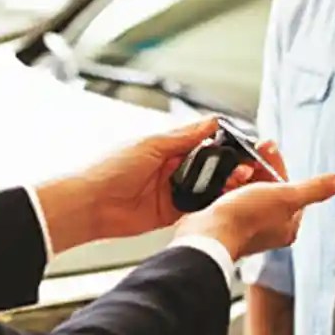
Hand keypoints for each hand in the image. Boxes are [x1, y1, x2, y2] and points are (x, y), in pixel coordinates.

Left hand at [37, 118, 257, 253]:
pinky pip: (196, 209)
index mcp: (167, 146)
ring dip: (223, 187)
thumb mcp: (151, 144)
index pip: (205, 142)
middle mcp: (172, 168)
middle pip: (210, 167)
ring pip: (206, 188)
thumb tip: (213, 121)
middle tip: (246, 170)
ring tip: (239, 186)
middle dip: (229, 168)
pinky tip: (223, 204)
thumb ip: (185, 136)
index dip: (226, 146)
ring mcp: (171, 191)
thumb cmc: (109, 168)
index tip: (245, 148)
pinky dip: (209, 207)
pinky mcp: (169, 213)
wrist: (87, 204)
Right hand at [174, 140, 334, 259]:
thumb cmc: (245, 220)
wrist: (207, 234)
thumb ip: (313, 189)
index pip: (289, 186)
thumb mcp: (286, 196)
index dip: (278, 165)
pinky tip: (224, 180)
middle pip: (268, 186)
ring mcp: (245, 224)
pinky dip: (227, 184)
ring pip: (247, 188)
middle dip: (259, 168)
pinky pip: (229, 194)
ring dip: (242, 174)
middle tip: (252, 155)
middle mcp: (268, 227)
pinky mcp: (225, 220)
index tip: (267, 148)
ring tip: (237, 171)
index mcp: (286, 225)